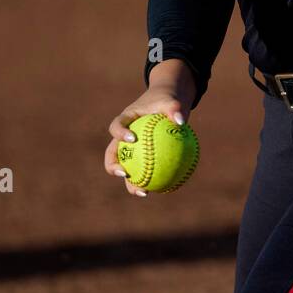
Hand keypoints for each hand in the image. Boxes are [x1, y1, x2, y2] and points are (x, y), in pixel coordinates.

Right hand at [102, 60, 196, 197]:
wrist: (169, 103)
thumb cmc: (167, 100)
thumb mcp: (172, 100)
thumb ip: (175, 109)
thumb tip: (180, 121)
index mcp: (125, 120)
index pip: (116, 126)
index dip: (119, 134)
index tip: (132, 140)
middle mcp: (124, 136)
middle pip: (112, 154)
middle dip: (114, 166)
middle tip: (125, 174)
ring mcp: (131, 148)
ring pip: (127, 168)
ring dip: (131, 182)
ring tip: (144, 192)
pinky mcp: (142, 157)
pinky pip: (146, 170)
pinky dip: (153, 179)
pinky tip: (165, 190)